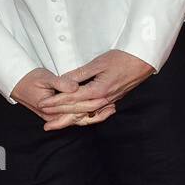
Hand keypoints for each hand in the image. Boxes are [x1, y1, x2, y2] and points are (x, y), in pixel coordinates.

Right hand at [10, 67, 116, 129]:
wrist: (18, 84)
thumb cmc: (30, 79)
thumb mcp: (45, 78)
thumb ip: (61, 83)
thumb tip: (74, 88)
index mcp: (52, 109)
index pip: (76, 108)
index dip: (92, 104)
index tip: (105, 99)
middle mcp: (55, 116)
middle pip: (80, 116)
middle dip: (97, 112)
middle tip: (114, 105)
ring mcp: (57, 116)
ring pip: (80, 119)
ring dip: (96, 115)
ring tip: (112, 109)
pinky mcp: (59, 114)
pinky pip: (76, 117)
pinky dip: (88, 114)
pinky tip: (100, 110)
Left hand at [36, 50, 153, 130]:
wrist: (143, 62)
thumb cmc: (121, 59)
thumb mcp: (98, 63)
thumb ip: (79, 74)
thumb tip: (63, 82)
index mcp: (97, 91)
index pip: (71, 99)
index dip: (55, 102)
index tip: (42, 105)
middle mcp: (102, 100)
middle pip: (76, 111)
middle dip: (59, 116)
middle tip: (45, 124)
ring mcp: (107, 102)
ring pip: (85, 115)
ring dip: (70, 120)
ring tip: (57, 125)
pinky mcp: (112, 101)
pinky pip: (95, 114)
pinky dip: (84, 119)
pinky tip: (79, 120)